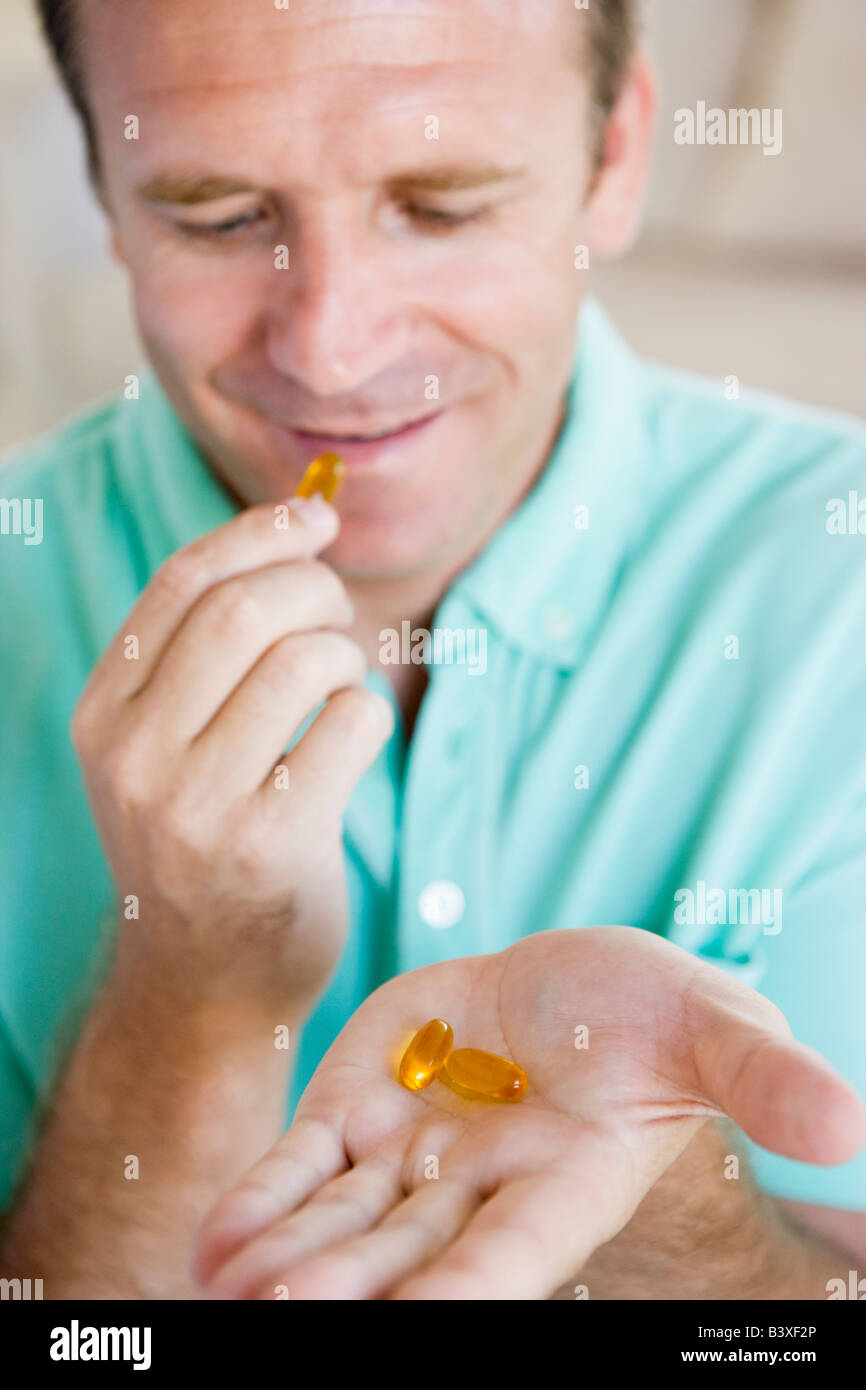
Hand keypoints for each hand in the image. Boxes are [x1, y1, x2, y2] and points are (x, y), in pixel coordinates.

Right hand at [71, 494, 392, 1012]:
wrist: (204, 987)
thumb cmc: (204, 844)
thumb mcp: (162, 751)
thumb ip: (201, 656)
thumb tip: (297, 528)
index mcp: (102, 718)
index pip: (180, 586)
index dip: (258, 534)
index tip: (316, 517)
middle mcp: (135, 758)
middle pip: (244, 612)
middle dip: (314, 589)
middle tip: (338, 613)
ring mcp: (199, 807)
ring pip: (305, 661)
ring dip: (347, 656)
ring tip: (341, 688)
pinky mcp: (273, 845)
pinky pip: (350, 724)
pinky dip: (369, 714)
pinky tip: (350, 744)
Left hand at [193, 926, 864, 1299]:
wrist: (568, 986)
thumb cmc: (655, 1016)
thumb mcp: (713, 1030)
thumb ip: (762, 1078)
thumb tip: (851, 1124)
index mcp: (565, 1183)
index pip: (510, 1257)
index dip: (461, 1294)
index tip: (410, 1326)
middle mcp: (479, 1188)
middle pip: (405, 1259)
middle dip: (344, 1292)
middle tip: (276, 1323)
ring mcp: (411, 1152)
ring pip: (342, 1225)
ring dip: (287, 1262)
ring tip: (226, 1293)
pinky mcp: (361, 1105)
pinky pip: (305, 1166)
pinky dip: (264, 1202)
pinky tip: (215, 1244)